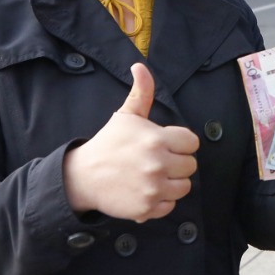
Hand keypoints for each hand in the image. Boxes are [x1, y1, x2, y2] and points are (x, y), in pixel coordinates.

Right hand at [63, 63, 198, 221]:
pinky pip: (170, 206)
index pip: (192, 143)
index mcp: (157, 139)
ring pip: (184, 187)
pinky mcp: (147, 208)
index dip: (180, 144)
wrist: (83, 177)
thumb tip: (140, 66)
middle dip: (177, 163)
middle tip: (157, 162)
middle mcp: (158, 164)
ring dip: (171, 183)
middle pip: (190, 166)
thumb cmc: (108, 144)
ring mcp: (153, 188)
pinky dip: (161, 201)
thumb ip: (141, 92)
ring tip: (153, 176)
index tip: (165, 145)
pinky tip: (146, 191)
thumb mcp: (125, 116)